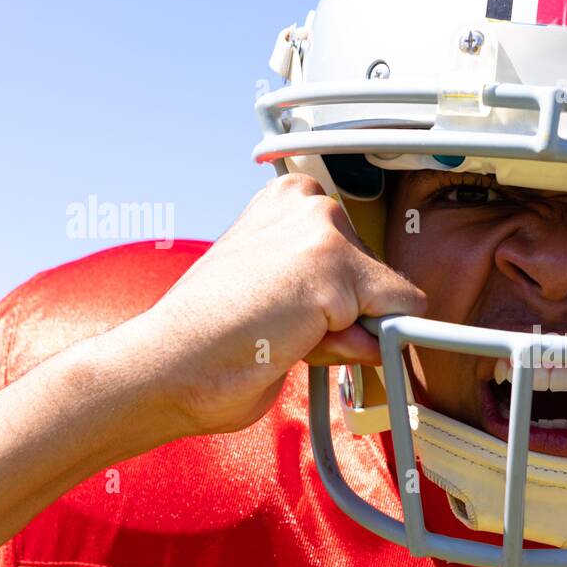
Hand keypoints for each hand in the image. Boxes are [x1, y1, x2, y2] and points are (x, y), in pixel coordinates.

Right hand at [115, 174, 425, 437]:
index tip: (284, 311)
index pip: (357, 256)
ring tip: (284, 335)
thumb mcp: (279, 299)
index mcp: (288, 200)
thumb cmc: (211, 341)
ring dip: (350, 334)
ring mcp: (322, 230)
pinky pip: (400, 318)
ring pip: (390, 298)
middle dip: (347, 316)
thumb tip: (391, 327)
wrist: (166, 366)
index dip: (335, 302)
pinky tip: (301, 342)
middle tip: (281, 329)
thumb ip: (336, 301)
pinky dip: (366, 348)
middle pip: (378, 274)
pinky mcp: (336, 270)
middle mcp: (307, 201)